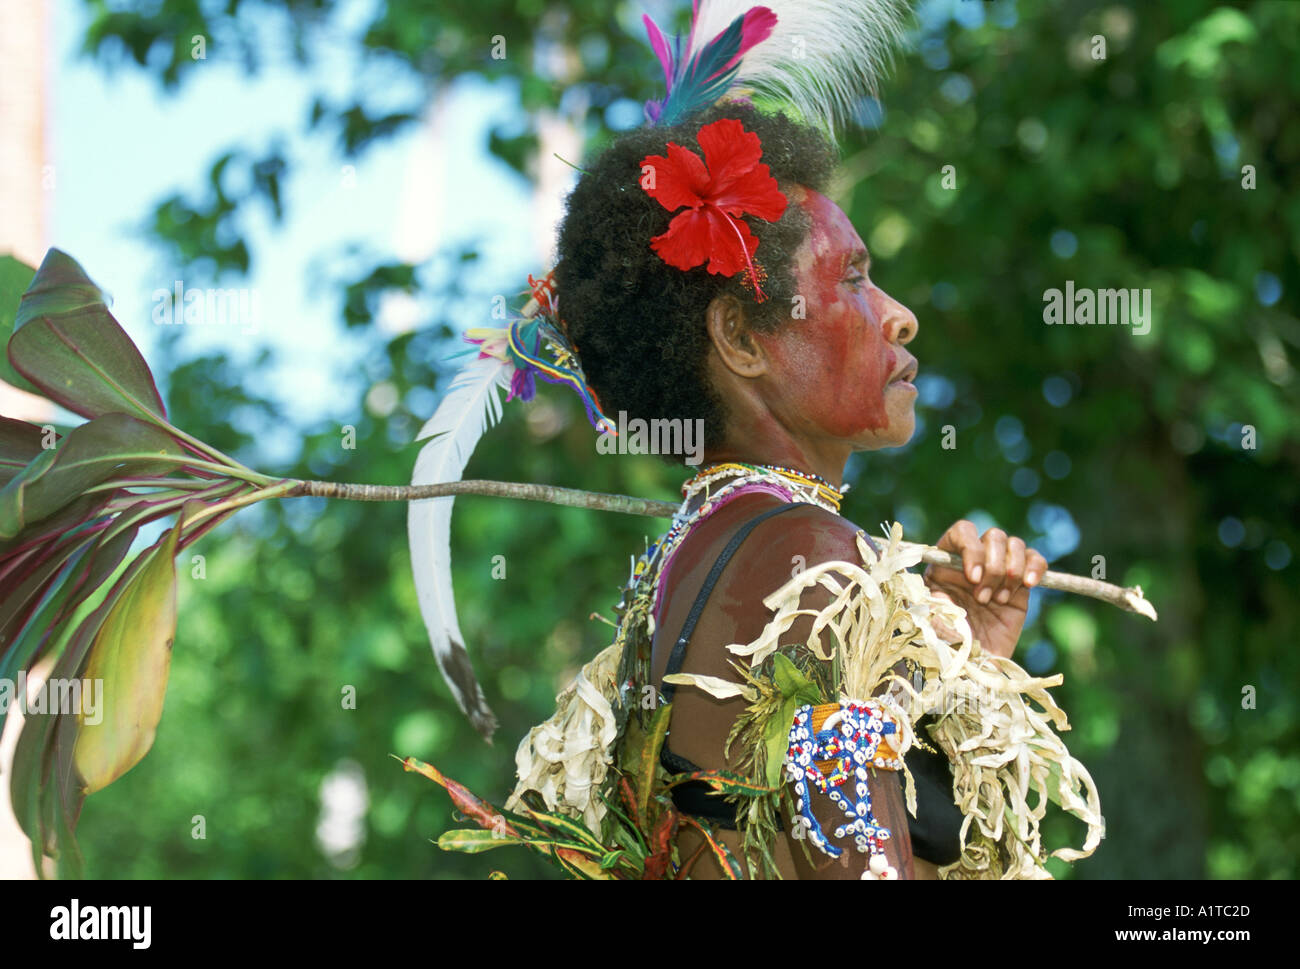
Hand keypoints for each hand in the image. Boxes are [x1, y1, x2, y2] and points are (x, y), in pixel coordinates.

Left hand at [922, 520, 1046, 659]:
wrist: (975, 667)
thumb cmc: (948, 643)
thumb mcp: (933, 619)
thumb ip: (936, 598)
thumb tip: (941, 579)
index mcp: (948, 563)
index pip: (962, 532)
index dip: (971, 548)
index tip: (972, 577)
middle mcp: (974, 562)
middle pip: (992, 536)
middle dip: (992, 566)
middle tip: (982, 598)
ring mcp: (1000, 571)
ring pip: (1015, 544)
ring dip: (1010, 570)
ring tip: (1000, 599)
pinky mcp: (1022, 585)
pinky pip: (1035, 560)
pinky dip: (1035, 567)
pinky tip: (1028, 584)